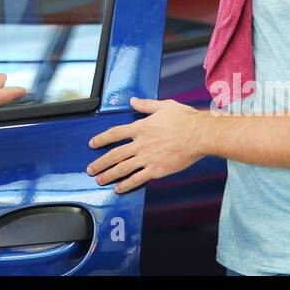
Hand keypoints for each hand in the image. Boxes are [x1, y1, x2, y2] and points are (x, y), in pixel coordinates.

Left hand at [86, 97, 209, 192]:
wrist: (200, 135)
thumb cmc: (184, 119)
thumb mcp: (163, 106)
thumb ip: (146, 105)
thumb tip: (133, 100)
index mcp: (141, 127)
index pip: (115, 134)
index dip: (101, 139)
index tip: (93, 143)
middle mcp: (141, 144)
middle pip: (114, 155)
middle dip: (100, 163)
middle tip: (90, 169)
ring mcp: (148, 158)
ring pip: (122, 169)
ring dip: (109, 175)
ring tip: (99, 180)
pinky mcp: (157, 170)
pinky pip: (138, 179)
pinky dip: (126, 184)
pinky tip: (118, 188)